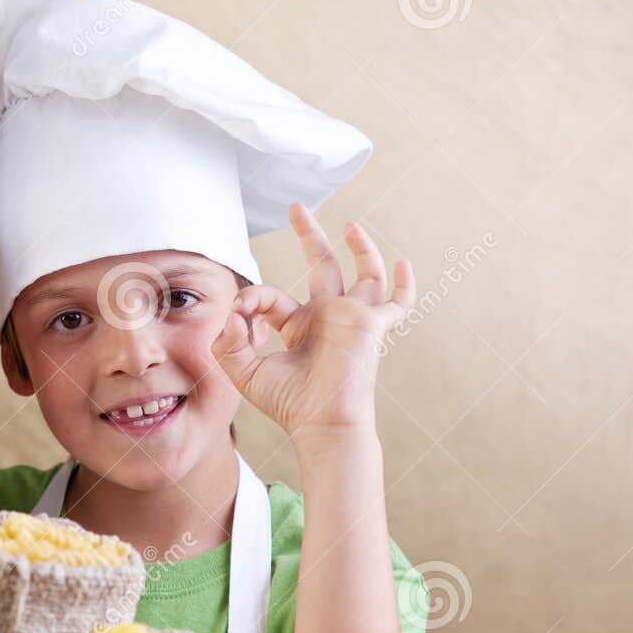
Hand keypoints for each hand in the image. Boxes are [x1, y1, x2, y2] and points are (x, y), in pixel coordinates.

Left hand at [211, 202, 413, 440]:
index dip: (250, 300)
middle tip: (296, 208)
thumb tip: (229, 313)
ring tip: (349, 224)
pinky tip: (402, 263)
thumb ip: (227, 342)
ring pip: (364, 274)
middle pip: (321, 266)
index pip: (272, 297)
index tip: (237, 315)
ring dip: (359, 247)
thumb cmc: (288, 404)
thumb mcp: (244, 372)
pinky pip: (398, 302)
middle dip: (310, 235)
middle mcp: (328, 317)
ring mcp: (352, 318)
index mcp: (300, 326)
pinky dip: (405, 284)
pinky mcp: (372, 324)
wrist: (320, 424)